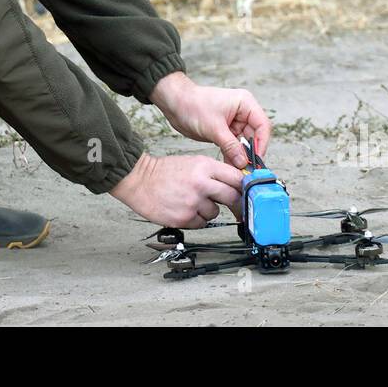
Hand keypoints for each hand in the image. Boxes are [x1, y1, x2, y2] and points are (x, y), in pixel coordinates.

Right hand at [109, 152, 242, 227]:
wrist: (139, 181)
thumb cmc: (164, 171)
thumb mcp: (192, 162)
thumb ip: (214, 172)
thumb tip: (236, 184)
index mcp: (204, 166)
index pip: (236, 177)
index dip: (244, 186)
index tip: (247, 192)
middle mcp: (201, 184)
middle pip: (232, 197)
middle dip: (235, 203)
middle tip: (234, 206)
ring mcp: (193, 202)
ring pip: (215, 213)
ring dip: (208, 210)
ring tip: (192, 201)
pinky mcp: (184, 218)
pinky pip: (202, 223)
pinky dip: (196, 219)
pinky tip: (184, 209)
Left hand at [149, 71, 270, 167]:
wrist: (174, 104)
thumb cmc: (193, 105)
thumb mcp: (214, 127)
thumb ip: (230, 146)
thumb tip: (243, 162)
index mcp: (245, 104)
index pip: (262, 125)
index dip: (261, 144)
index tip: (256, 160)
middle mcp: (243, 112)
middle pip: (255, 136)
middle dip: (251, 154)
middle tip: (248, 171)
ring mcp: (234, 122)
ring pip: (244, 144)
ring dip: (241, 157)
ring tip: (238, 172)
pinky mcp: (225, 131)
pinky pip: (234, 146)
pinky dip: (232, 156)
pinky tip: (230, 168)